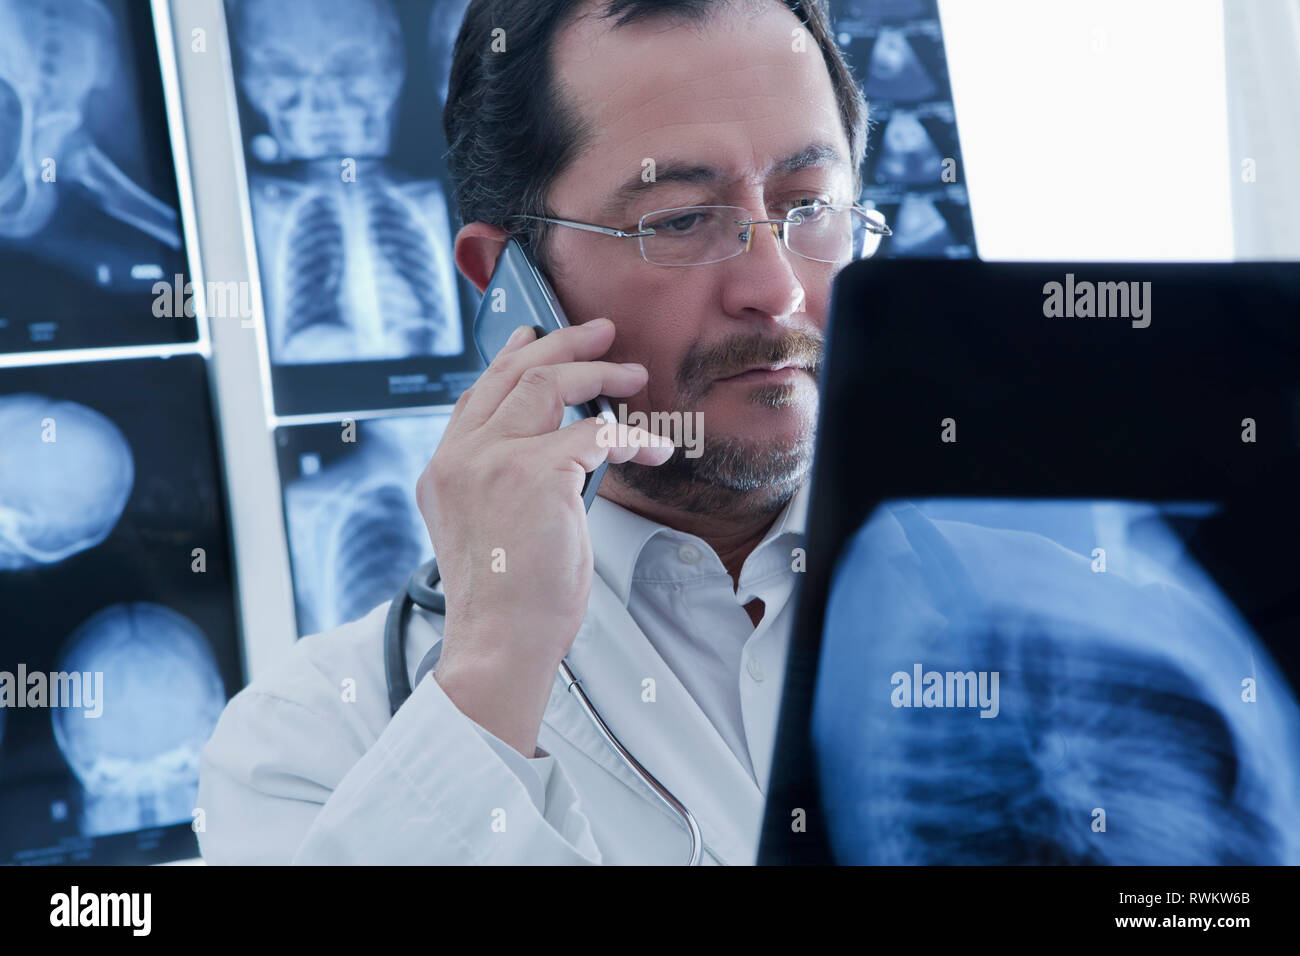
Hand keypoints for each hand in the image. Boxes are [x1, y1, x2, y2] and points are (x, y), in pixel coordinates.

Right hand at [416, 318, 670, 754]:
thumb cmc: (504, 601)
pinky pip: (598, 433)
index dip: (509, 359)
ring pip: (549, 384)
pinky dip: (634, 436)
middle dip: (561, 344)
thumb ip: (499, 485)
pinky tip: (655, 446)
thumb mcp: (484, 531)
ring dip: (599, 373)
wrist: (499, 641)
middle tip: (599, 333)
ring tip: (632, 374)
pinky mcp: (536, 473)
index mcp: (444, 470)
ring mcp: (494, 460)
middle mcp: (461, 456)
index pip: (476, 394)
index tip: (532, 337)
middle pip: (512, 374)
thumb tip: (554, 454)